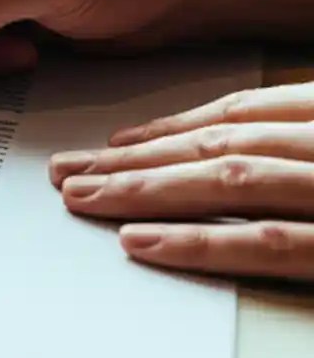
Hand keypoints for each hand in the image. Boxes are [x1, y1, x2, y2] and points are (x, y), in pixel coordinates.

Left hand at [51, 82, 313, 280]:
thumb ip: (297, 148)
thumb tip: (244, 162)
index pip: (244, 115)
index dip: (174, 128)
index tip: (116, 141)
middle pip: (218, 146)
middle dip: (136, 158)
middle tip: (67, 170)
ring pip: (226, 181)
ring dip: (146, 188)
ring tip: (81, 197)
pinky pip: (268, 242)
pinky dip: (202, 240)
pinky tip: (140, 241)